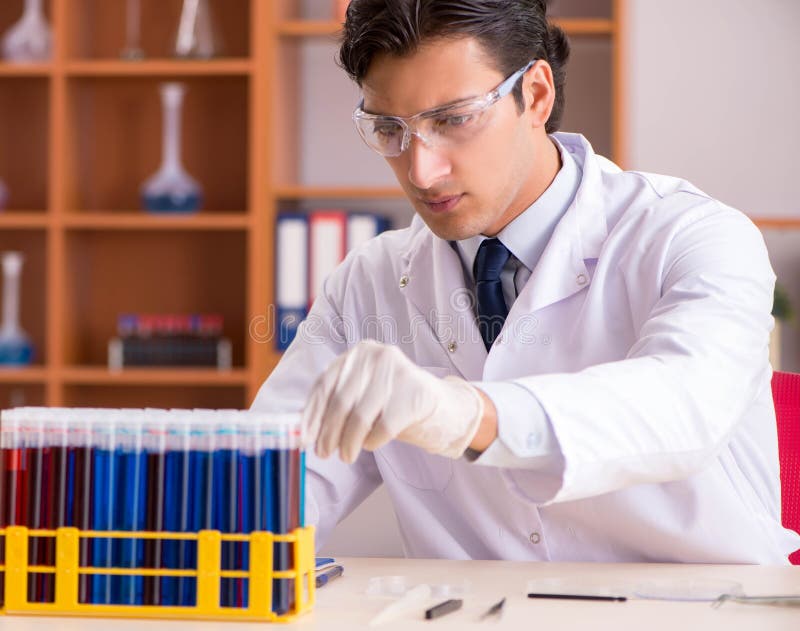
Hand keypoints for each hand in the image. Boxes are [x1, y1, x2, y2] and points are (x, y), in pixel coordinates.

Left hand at [303, 340, 483, 462]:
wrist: (438, 405)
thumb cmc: (389, 402)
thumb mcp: (360, 394)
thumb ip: (332, 404)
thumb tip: (300, 432)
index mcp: (357, 353)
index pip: (324, 385)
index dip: (312, 415)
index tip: (304, 440)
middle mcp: (376, 355)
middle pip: (340, 402)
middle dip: (329, 433)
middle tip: (324, 453)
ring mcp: (397, 372)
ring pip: (360, 418)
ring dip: (348, 443)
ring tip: (346, 456)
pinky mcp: (414, 394)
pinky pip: (382, 428)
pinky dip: (372, 441)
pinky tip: (371, 443)